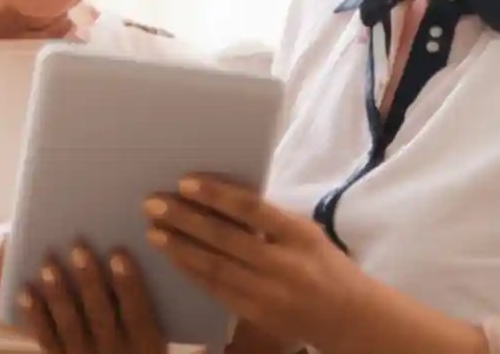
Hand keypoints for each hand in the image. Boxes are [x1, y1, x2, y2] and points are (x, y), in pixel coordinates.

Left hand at [17, 245, 165, 353]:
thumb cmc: (137, 346)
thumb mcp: (152, 335)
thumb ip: (143, 304)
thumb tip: (123, 255)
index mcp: (146, 345)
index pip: (138, 313)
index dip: (128, 284)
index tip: (118, 253)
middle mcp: (115, 352)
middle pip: (100, 315)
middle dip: (88, 281)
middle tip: (78, 247)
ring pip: (70, 325)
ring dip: (58, 293)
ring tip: (48, 264)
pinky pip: (46, 339)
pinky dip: (36, 315)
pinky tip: (27, 291)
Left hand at [144, 176, 373, 351]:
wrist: (347, 317)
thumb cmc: (324, 263)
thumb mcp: (305, 232)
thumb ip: (269, 218)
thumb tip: (221, 196)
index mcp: (298, 234)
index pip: (251, 208)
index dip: (215, 195)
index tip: (184, 182)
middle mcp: (283, 264)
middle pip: (225, 238)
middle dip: (184, 219)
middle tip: (152, 204)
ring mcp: (268, 293)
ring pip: (214, 266)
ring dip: (179, 247)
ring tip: (153, 230)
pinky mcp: (256, 315)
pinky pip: (216, 289)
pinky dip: (191, 271)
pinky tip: (173, 257)